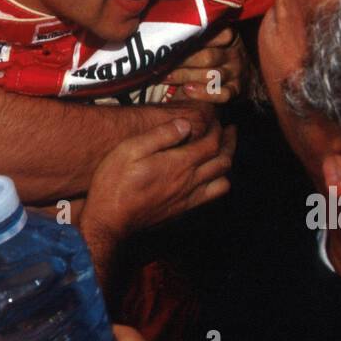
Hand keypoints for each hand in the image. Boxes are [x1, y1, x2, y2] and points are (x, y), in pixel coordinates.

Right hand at [82, 116, 234, 244]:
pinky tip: (209, 178)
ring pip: (223, 181)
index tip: (217, 120)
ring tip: (223, 153)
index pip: (212, 143)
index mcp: (179, 163)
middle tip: (230, 130)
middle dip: (230, 142)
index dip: (218, 129)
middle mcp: (190, 181)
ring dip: (227, 164)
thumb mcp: (130, 149)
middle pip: (223, 161)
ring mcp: (188, 198)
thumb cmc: (115, 183)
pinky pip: (212, 197)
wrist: (110, 220)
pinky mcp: (183, 211)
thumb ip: (160, 135)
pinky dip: (218, 183)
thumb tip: (185, 123)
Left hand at [164, 27, 246, 103]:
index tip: (173, 40)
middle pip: (208, 57)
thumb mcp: (214, 37)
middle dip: (183, 60)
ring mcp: (236, 73)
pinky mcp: (236, 90)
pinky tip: (187, 90)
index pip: (216, 33)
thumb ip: (197, 34)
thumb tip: (166, 32)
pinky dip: (204, 93)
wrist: (240, 73)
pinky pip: (222, 94)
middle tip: (162, 63)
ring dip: (186, 76)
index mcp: (229, 36)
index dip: (194, 37)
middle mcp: (234, 54)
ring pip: (212, 76)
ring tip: (166, 77)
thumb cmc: (216, 51)